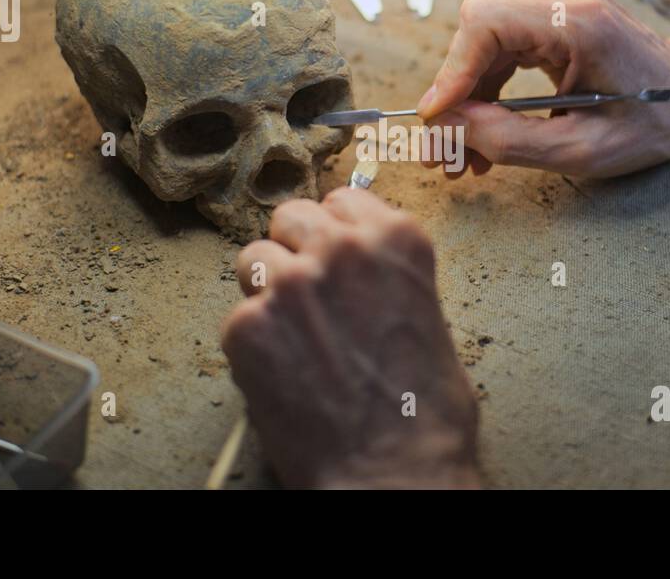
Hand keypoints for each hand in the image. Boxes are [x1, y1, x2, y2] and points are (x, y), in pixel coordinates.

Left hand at [221, 187, 479, 488]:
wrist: (391, 471)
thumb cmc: (424, 412)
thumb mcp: (430, 316)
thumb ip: (391, 275)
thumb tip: (366, 273)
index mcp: (396, 239)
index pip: (342, 197)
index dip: (335, 230)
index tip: (335, 254)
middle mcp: (341, 249)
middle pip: (291, 215)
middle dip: (296, 249)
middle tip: (309, 294)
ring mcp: (289, 285)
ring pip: (254, 257)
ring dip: (267, 289)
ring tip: (294, 336)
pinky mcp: (248, 326)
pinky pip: (238, 315)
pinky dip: (254, 342)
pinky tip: (283, 372)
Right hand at [417, 0, 669, 177]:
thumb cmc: (653, 121)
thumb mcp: (582, 148)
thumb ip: (510, 140)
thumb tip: (448, 129)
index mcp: (577, 22)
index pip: (485, 25)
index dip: (451, 72)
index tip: (435, 119)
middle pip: (477, 37)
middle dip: (455, 98)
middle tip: (442, 156)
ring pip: (483, 46)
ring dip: (469, 100)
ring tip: (464, 157)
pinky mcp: (551, 12)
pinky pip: (501, 46)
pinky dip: (489, 89)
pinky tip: (486, 131)